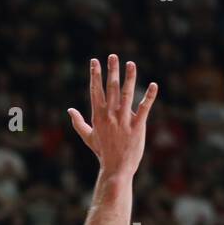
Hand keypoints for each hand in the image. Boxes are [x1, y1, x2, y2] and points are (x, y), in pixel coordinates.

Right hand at [67, 55, 157, 177]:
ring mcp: (124, 120)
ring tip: (131, 64)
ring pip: (127, 94)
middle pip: (111, 89)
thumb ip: (78, 122)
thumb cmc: (102, 152)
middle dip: (111, 71)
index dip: (95, 75)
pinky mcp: (138, 126)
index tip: (94, 61)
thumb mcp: (88, 137)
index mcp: (98, 116)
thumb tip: (70, 110)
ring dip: (130, 78)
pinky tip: (153, 85)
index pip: (95, 91)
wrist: (116, 168)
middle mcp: (111, 116)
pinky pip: (144, 108)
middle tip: (113, 56)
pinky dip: (149, 97)